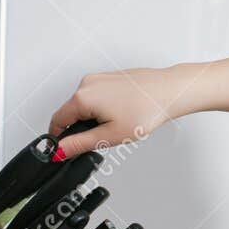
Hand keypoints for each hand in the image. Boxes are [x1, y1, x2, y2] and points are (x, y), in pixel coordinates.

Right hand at [47, 66, 188, 159]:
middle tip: (105, 137)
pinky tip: (124, 112)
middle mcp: (87, 83)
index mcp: (83, 96)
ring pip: (85, 105)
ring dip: (94, 118)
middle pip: (71, 112)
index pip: (57, 121)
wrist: (171, 91)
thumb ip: (80, 144)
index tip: (65, 150)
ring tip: (119, 123)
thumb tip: (59, 150)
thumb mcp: (110, 135)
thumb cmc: (147, 110)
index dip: (59, 139)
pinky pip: (97, 97)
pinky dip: (104, 108)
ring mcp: (99, 78)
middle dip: (81, 128)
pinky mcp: (110, 77)